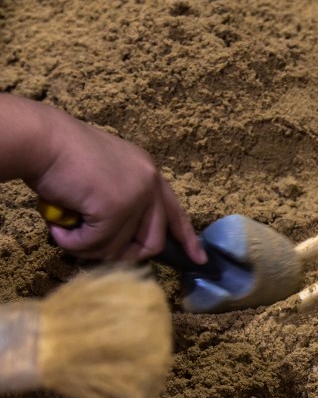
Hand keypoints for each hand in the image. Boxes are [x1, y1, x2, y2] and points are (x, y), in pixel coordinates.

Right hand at [25, 105, 205, 263]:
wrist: (40, 139)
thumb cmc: (60, 155)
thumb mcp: (103, 176)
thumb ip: (120, 202)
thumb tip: (118, 239)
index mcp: (148, 172)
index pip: (174, 211)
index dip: (185, 237)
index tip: (198, 258)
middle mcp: (150, 182)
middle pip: (153, 240)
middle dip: (126, 255)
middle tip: (96, 252)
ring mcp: (136, 196)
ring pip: (120, 247)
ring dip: (88, 248)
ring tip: (65, 232)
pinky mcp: (116, 208)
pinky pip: (96, 243)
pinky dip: (74, 243)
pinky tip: (59, 228)